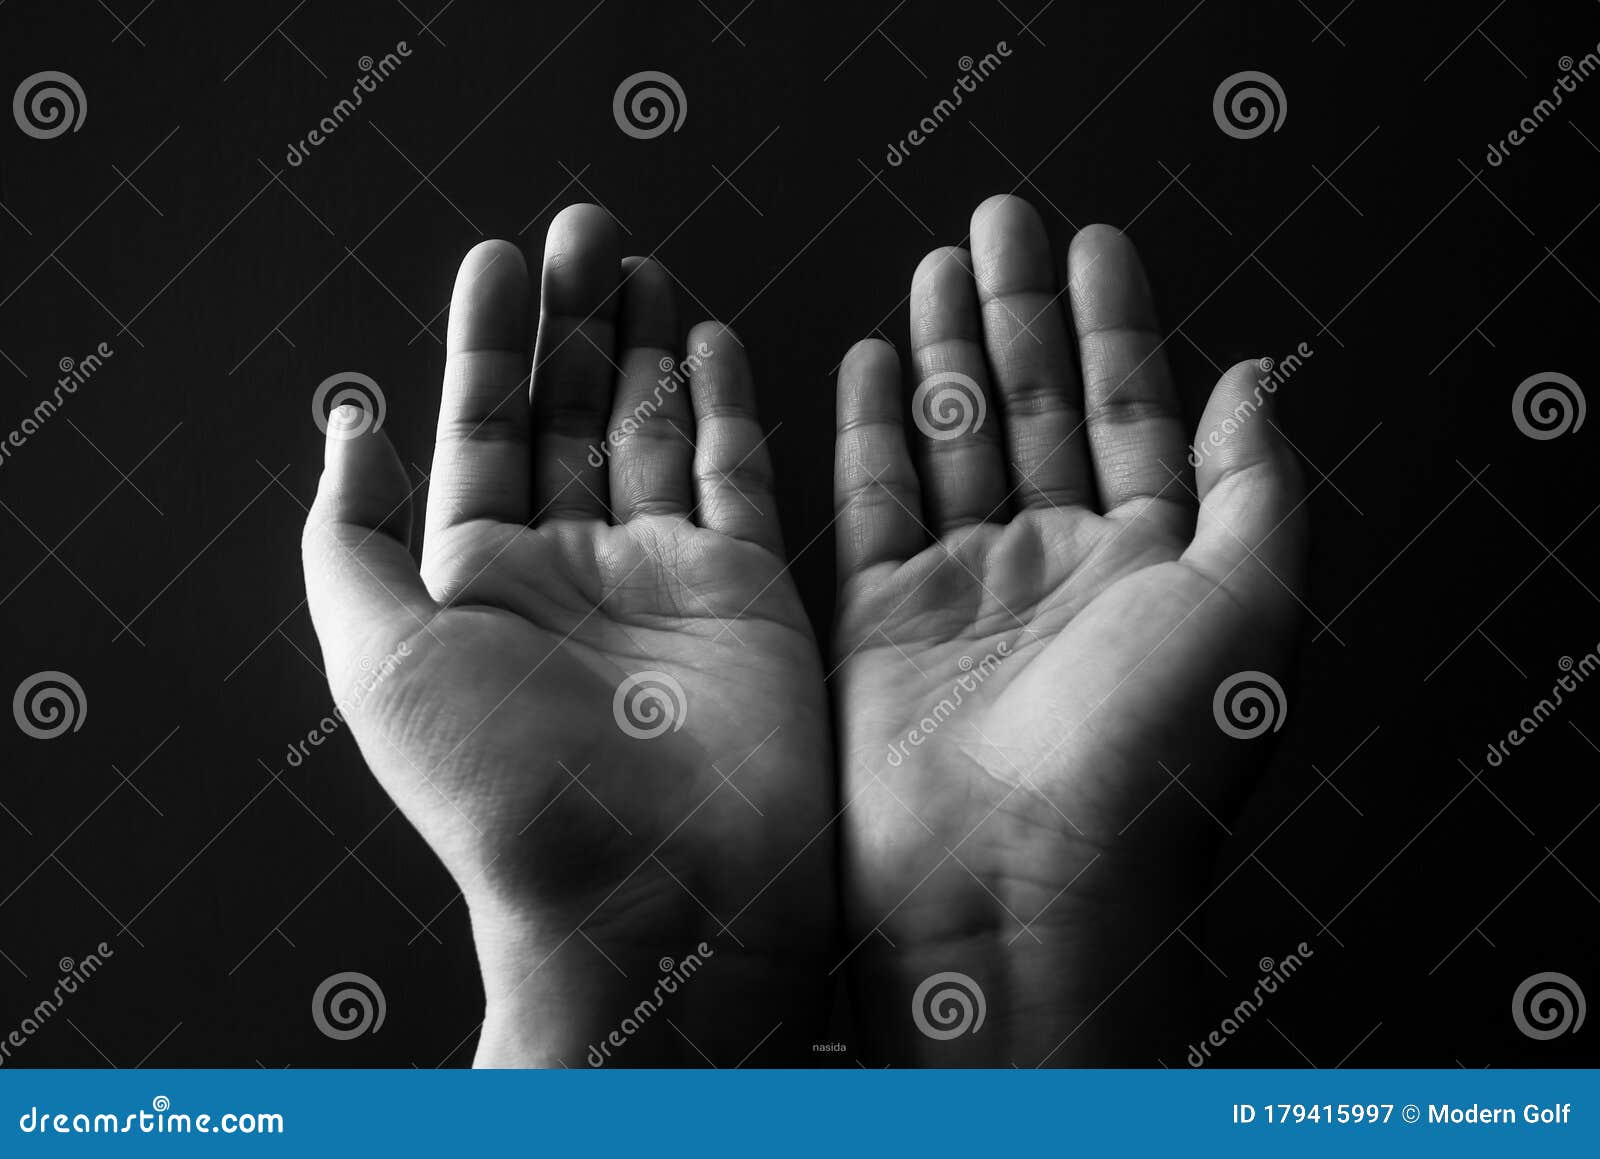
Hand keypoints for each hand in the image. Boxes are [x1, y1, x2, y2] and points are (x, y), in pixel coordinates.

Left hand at [301, 206, 833, 1066]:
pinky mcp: (744, 588)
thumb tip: (344, 426)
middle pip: (573, 417)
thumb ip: (350, 540)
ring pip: (653, 431)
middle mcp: (571, 572)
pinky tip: (709, 337)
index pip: (483, 435)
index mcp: (479, 584)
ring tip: (638, 259)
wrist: (651, 896)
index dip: (486, 345)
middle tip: (583, 229)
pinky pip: (733, 472)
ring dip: (644, 345)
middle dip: (573, 322)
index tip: (496, 257)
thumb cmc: (505, 791)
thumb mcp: (379, 661)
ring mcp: (663, 576)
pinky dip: (723, 404)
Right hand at [831, 195, 1306, 1064]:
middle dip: (1020, 312)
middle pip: (1035, 411)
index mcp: (1154, 569)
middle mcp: (1060, 573)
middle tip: (999, 220)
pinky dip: (869, 429)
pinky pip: (873, 502)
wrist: (1016, 892)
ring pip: (954, 443)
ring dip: (947, 353)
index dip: (1114, 323)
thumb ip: (1257, 485)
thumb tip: (1256, 377)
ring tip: (937, 266)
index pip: (1131, 415)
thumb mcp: (1252, 610)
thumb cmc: (1146, 766)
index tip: (1092, 240)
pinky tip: (871, 363)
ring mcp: (966, 594)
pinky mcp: (881, 623)